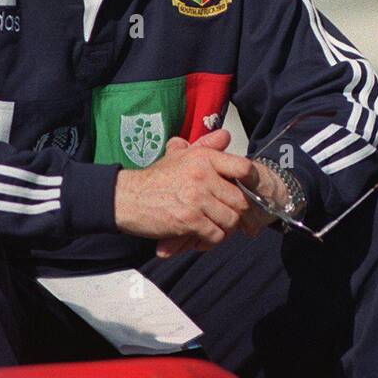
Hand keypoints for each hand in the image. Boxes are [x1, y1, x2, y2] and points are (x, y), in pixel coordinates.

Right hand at [113, 129, 268, 256]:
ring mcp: (198, 199)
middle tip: (227, 216)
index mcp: (204, 158)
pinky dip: (211, 240)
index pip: (244, 167)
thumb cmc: (153, 179)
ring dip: (224, 228)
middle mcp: (204, 176)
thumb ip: (205, 146)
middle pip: (241, 200)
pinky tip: (200, 238)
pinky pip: (216, 235)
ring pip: (231, 220)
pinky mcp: (190, 220)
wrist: (126, 198)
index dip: (251, 182)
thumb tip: (225, 137)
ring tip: (213, 228)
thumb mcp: (178, 156)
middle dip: (237, 212)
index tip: (248, 191)